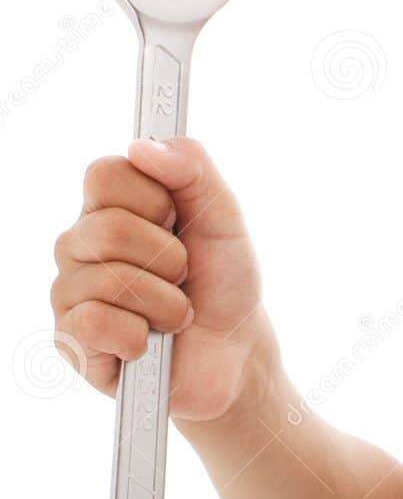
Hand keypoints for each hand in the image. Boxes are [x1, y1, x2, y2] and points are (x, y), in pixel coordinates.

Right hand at [51, 137, 275, 423]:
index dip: (151, 197)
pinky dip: (140, 335)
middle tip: (184, 275)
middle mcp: (81, 245)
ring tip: (175, 315)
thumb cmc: (225, 283)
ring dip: (166, 302)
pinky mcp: (71, 340)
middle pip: (106, 227)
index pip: (103, 172)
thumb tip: (142, 146)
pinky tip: (148, 343)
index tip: (177, 219)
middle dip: (169, 257)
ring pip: (109, 278)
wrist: (236, 353)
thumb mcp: (225, 219)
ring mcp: (70, 292)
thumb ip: (194, 171)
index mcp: (111, 208)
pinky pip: (94, 322)